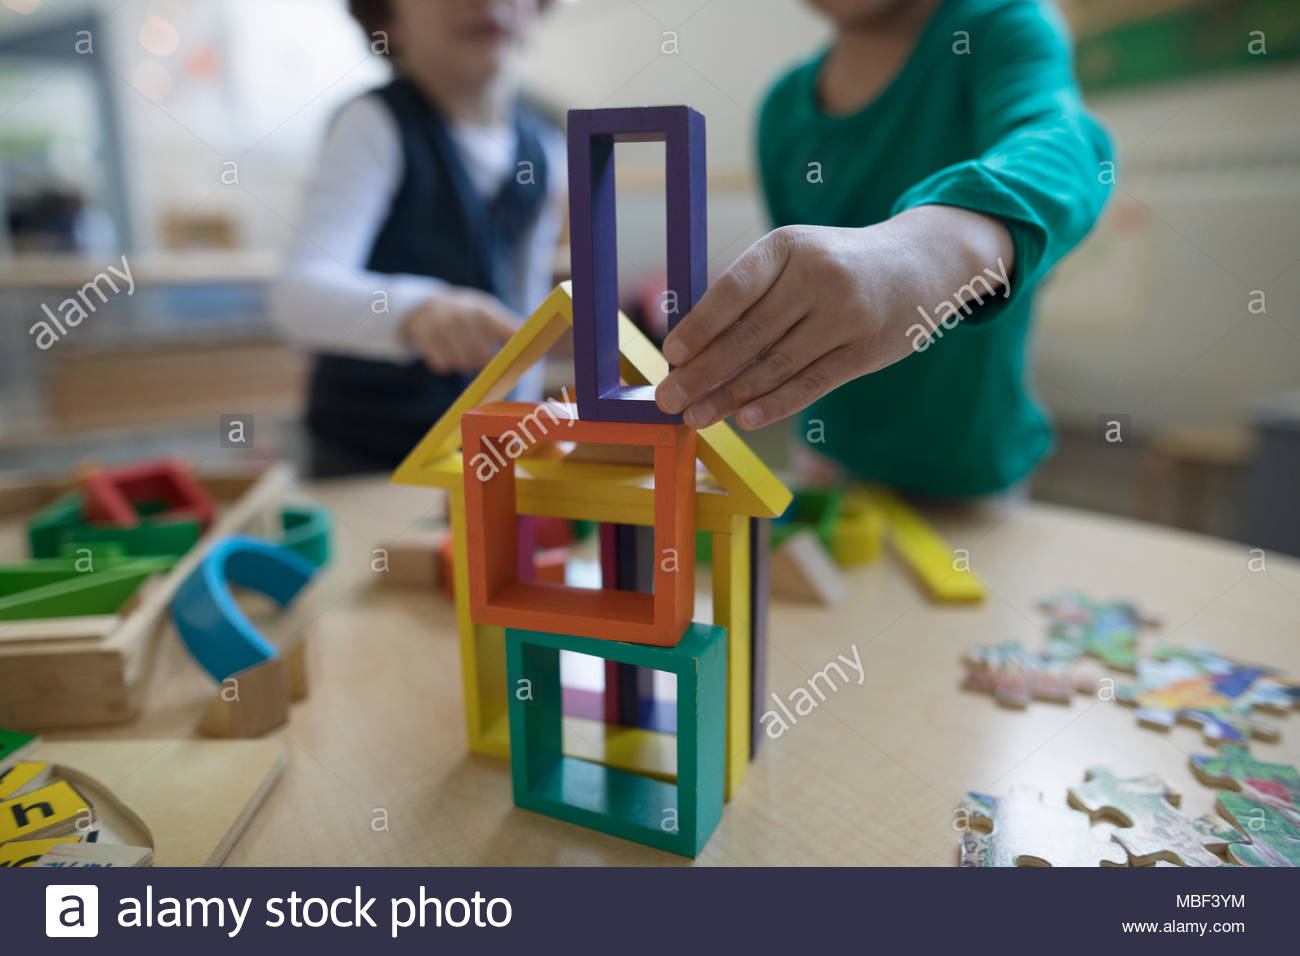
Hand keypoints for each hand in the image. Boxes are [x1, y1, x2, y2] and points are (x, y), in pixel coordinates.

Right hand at [400, 288, 520, 373]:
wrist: (420, 306)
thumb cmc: (463, 314)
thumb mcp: (485, 311)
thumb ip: (507, 327)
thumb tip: (532, 345)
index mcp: (482, 310)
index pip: (510, 334)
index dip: (515, 352)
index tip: (516, 362)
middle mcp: (462, 316)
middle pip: (483, 357)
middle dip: (482, 361)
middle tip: (477, 354)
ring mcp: (440, 327)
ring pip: (462, 364)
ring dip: (463, 363)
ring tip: (458, 349)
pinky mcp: (423, 339)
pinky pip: (442, 366)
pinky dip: (444, 364)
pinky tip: (442, 350)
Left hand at [653, 206, 1013, 428]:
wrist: (919, 264)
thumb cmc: (834, 265)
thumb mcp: (794, 255)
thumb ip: (748, 291)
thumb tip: (688, 346)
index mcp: (788, 246)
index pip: (735, 289)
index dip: (701, 325)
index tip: (671, 354)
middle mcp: (818, 277)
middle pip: (750, 335)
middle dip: (703, 373)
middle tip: (669, 400)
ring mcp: (845, 316)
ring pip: (776, 366)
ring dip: (730, 397)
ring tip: (696, 417)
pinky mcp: (865, 351)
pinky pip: (811, 383)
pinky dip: (775, 404)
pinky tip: (744, 419)